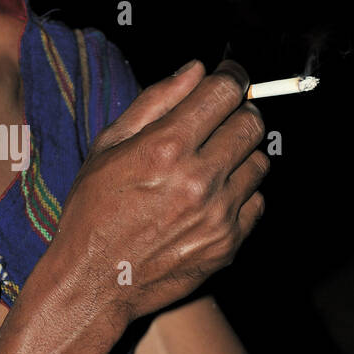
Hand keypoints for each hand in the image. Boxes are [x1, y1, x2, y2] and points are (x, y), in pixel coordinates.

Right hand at [51, 59, 267, 329]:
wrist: (95, 282)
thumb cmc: (93, 211)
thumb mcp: (108, 147)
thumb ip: (155, 102)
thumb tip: (196, 71)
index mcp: (166, 147)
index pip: (224, 92)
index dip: (231, 76)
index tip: (228, 77)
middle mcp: (198, 179)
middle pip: (252, 122)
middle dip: (239, 112)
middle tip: (221, 119)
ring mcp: (218, 214)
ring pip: (260, 161)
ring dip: (241, 154)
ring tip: (213, 162)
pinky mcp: (229, 243)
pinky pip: (257, 201)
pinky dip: (241, 193)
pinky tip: (213, 196)